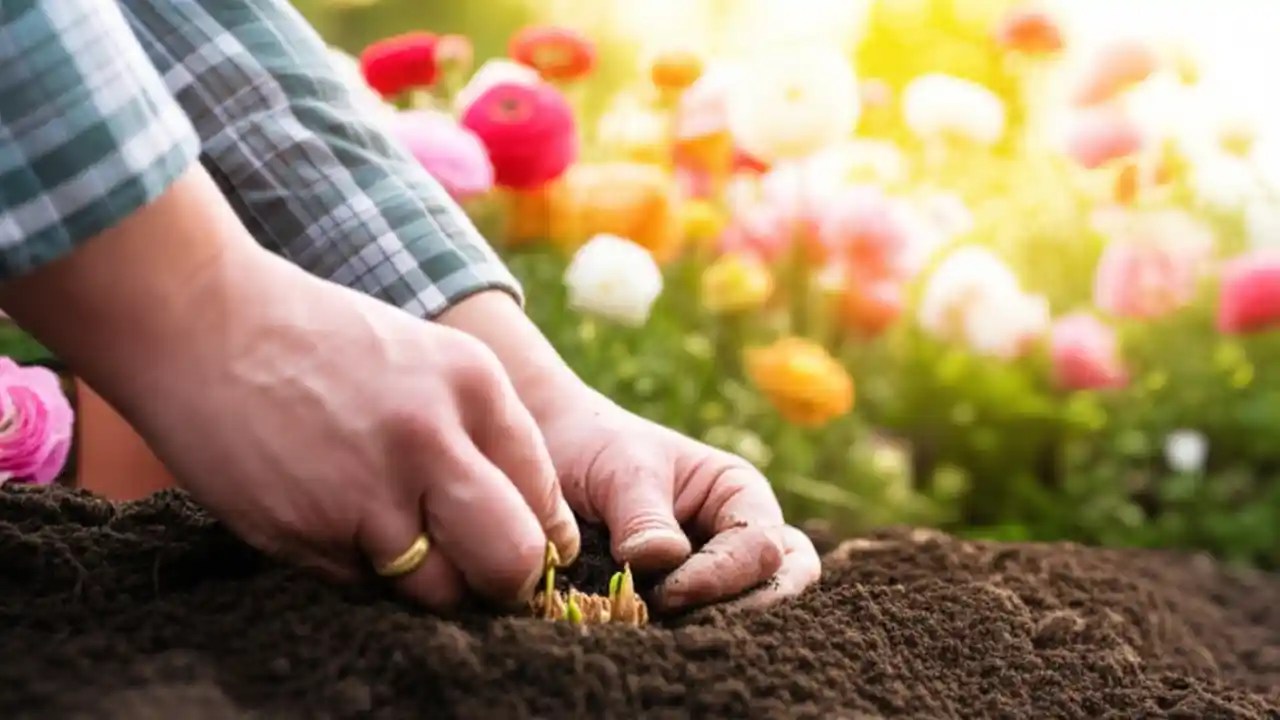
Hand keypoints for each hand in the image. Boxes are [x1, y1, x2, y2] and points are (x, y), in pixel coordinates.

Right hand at [0, 168, 579, 611]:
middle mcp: (433, 438)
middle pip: (510, 561)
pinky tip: (324, 511)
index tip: (515, 548)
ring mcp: (368, 490)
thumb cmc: (322, 343)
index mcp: (475, 384)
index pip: (544, 499)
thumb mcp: (428, 362)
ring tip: (387, 534)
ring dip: (425, 582)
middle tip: (475, 573)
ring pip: (439, 591)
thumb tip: (537, 526)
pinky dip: (355, 567)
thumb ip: (482, 434)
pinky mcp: (308, 532)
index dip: (536, 538)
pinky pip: (363, 585)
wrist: (202, 322)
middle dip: (500, 583)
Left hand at [538, 389, 821, 612]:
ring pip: (761, 609)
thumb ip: (643, 514)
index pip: (759, 545)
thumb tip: (661, 560)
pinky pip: (714, 625)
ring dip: (726, 626)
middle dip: (746, 609)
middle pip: (784, 581)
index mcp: (740, 493)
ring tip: (674, 640)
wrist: (560, 460)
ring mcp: (723, 571)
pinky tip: (662, 646)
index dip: (720, 576)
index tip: (664, 593)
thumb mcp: (619, 470)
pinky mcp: (692, 602)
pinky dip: (697, 636)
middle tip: (687, 629)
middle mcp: (745, 533)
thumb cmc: (598, 450)